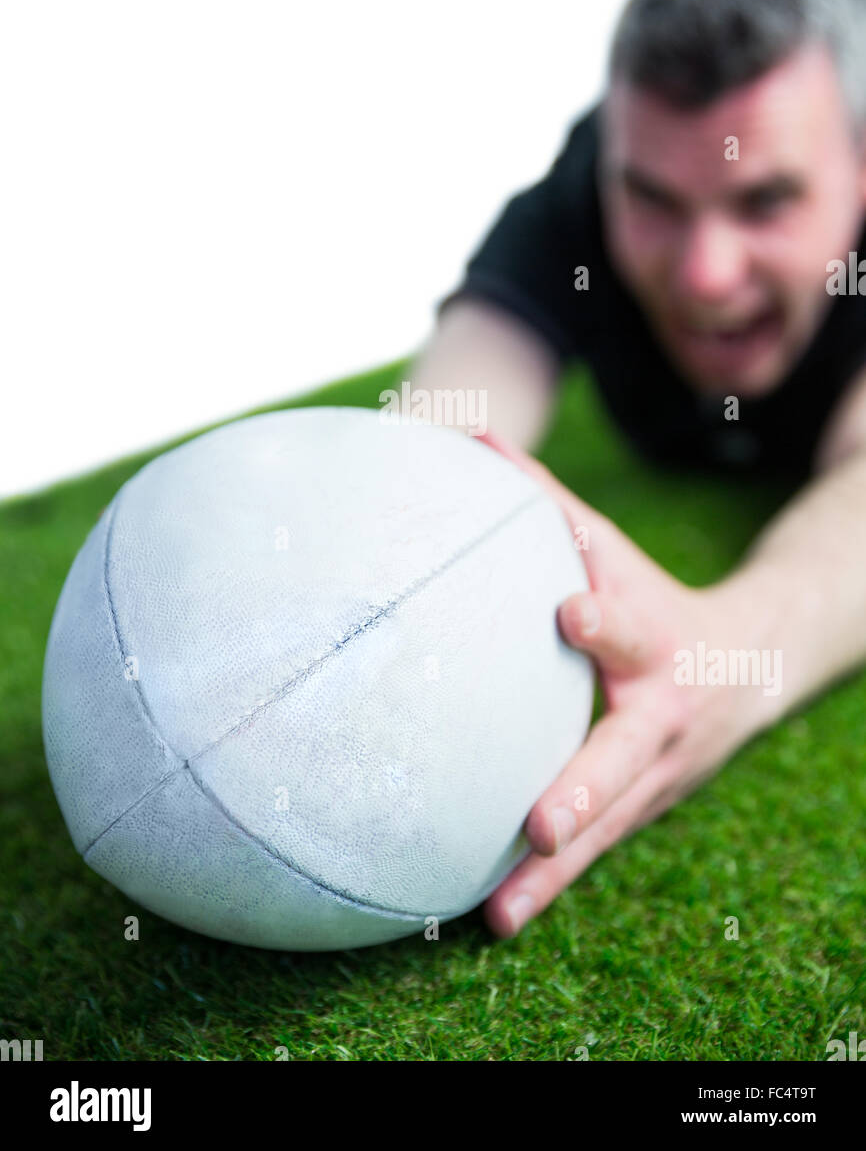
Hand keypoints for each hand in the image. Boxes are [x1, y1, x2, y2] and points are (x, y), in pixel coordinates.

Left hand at [476, 431, 778, 937]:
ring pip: (607, 829)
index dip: (602, 617)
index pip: (627, 623)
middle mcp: (663, 716)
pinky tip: (490, 917)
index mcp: (655, 640)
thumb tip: (469, 433)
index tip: (569, 608)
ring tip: (496, 914)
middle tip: (542, 825)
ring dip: (554, 876)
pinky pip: (593, 854)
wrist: (749, 666)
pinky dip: (549, 887)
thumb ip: (542, 499)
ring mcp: (657, 775)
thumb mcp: (607, 547)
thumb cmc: (651, 599)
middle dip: (586, 792)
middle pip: (624, 758)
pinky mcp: (642, 810)